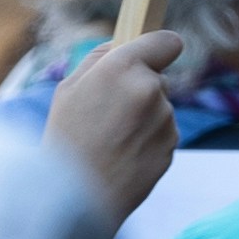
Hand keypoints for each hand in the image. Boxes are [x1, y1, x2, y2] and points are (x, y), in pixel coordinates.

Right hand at [43, 33, 184, 224]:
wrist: (76, 196)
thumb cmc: (66, 139)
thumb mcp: (69, 88)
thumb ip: (99, 59)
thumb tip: (121, 45)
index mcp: (123, 67)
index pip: (167, 41)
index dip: (159, 48)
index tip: (153, 56)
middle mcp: (150, 89)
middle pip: (159, 78)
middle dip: (141, 89)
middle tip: (109, 112)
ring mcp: (165, 119)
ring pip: (161, 108)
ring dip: (144, 118)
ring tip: (112, 139)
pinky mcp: (172, 146)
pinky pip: (163, 134)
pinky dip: (149, 141)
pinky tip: (123, 155)